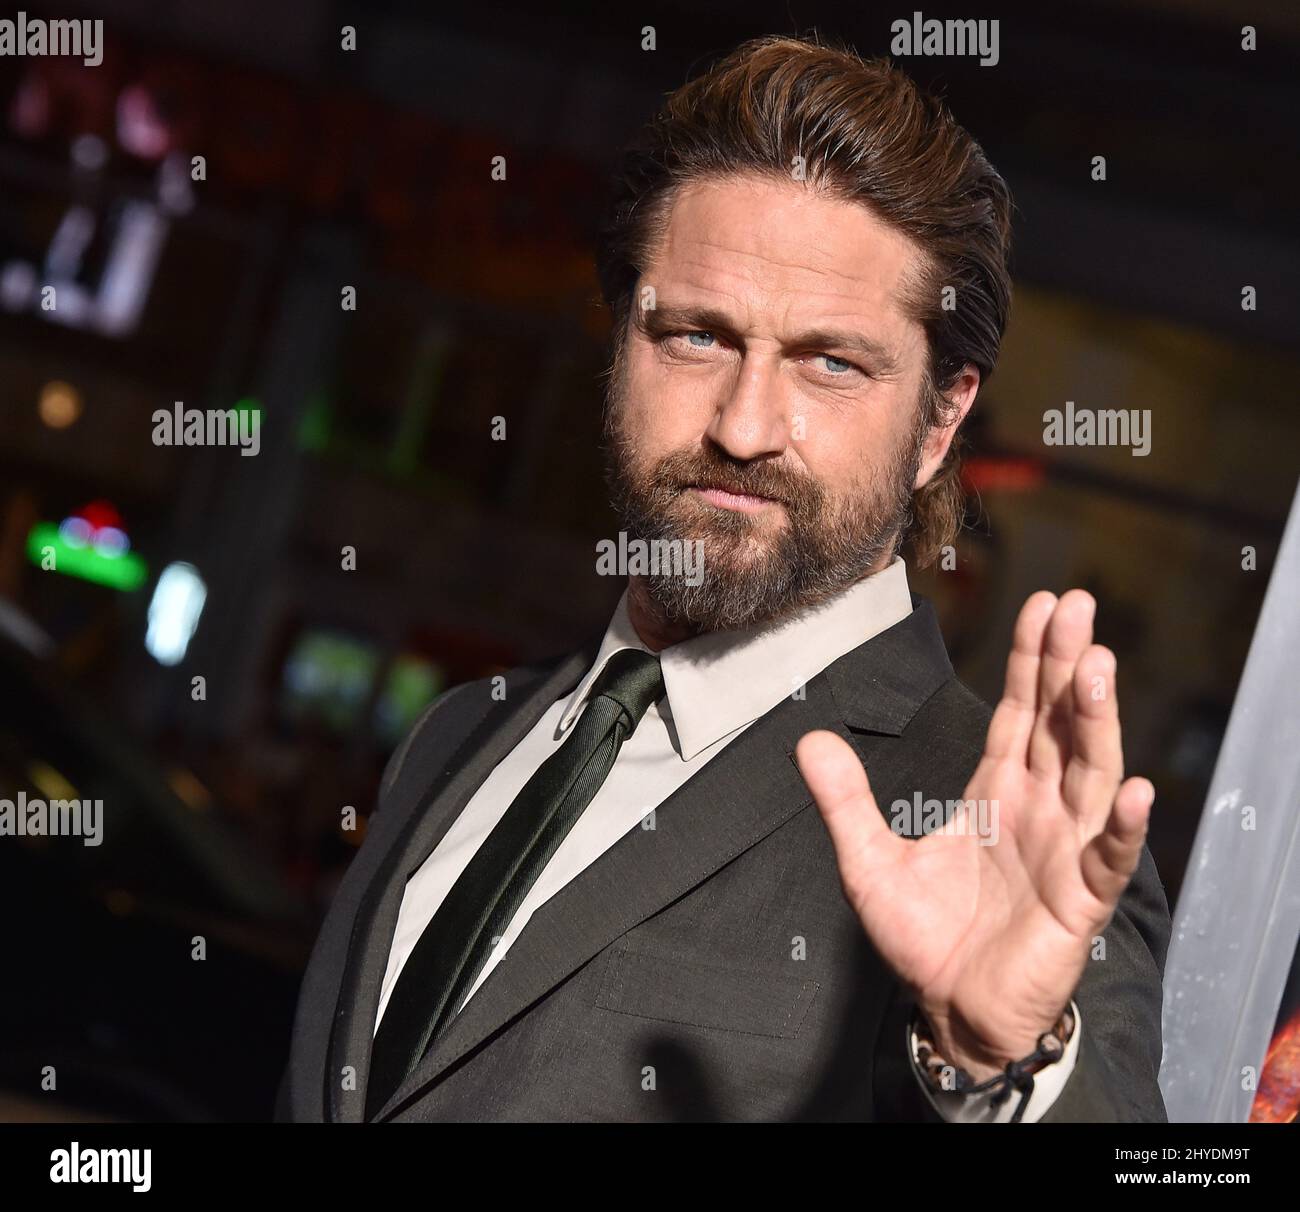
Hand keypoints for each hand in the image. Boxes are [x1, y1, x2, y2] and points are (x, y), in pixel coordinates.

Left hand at [794, 589, 1153, 1079]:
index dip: (1030, 660)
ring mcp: (1064, 850)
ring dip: (1095, 723)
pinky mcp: (1078, 900)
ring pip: (1089, 774)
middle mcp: (1037, 808)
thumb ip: (845, 799)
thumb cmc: (922, 935)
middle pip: (1059, 725)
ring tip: (1095, 669)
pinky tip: (1135, 792)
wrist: (949, 1010)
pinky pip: (1107, 858)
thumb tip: (809, 738)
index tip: (1043, 605)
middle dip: (1067, 665)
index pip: (1018, 712)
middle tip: (1078, 607)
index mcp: (995, 790)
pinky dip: (1125, 828)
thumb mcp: (869, 859)